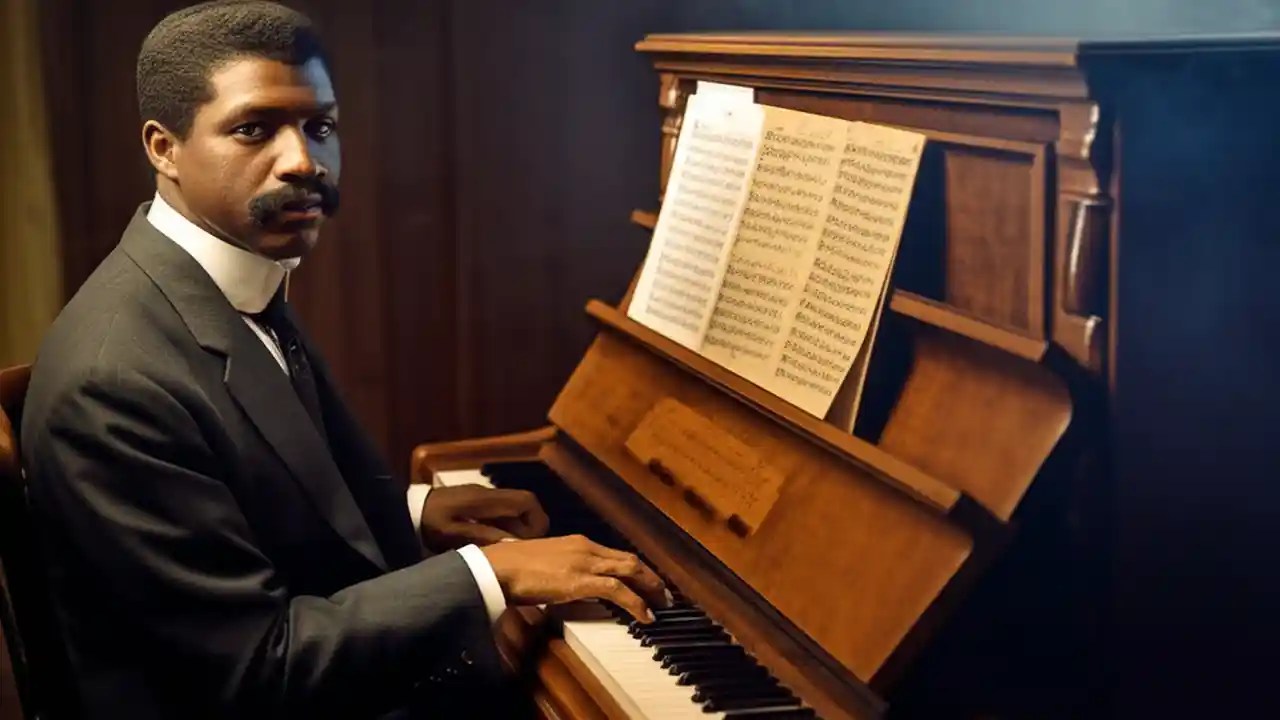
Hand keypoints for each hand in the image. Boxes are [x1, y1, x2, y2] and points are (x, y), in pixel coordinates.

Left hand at [419, 484, 549, 550]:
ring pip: (513, 509)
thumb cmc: (428, 523)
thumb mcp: (452, 534)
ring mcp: (481, 496)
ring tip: (510, 550)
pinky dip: (505, 526)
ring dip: (517, 528)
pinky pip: (500, 511)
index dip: (537, 521)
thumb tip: (515, 543)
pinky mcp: (474, 501)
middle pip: (524, 504)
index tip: (533, 543)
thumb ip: (484, 537)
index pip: (526, 501)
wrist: (405, 509)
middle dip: (530, 527)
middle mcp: (489, 494)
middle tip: (523, 550)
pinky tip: (495, 543)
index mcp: (486, 499)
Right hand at [481, 534, 670, 622]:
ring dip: (650, 587)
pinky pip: (618, 590)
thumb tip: (570, 586)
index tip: (646, 580)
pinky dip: (636, 603)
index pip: (615, 554)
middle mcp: (586, 548)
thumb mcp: (544, 564)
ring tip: (662, 604)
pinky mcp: (581, 580)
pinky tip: (644, 615)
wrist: (496, 567)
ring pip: (630, 570)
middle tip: (664, 593)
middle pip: (629, 559)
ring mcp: (585, 562)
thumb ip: (562, 571)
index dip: (635, 568)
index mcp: (577, 543)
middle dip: (650, 576)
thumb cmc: (511, 568)